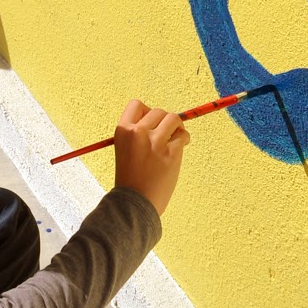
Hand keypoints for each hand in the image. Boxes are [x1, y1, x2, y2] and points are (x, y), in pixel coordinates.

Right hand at [112, 99, 189, 216]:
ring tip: (175, 139)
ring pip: (173, 119)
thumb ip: (137, 134)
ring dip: (177, 128)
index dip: (146, 112)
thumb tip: (161, 118)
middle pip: (158, 111)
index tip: (151, 125)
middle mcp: (138, 132)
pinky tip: (179, 149)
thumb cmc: (130, 178)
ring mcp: (155, 142)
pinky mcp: (171, 153)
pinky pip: (183, 136)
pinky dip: (184, 140)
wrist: (135, 203)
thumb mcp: (124, 150)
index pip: (137, 105)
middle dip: (164, 122)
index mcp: (122, 130)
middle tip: (165, 135)